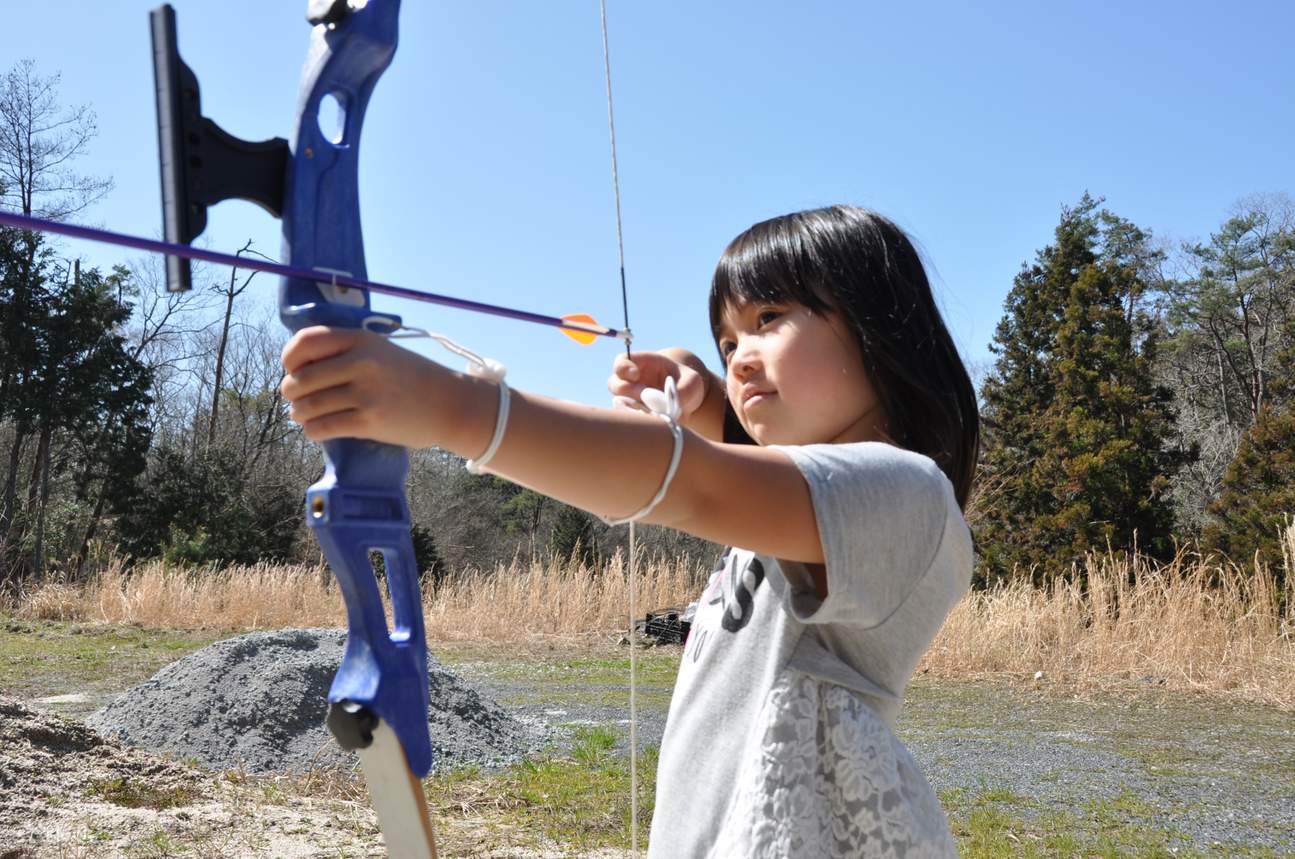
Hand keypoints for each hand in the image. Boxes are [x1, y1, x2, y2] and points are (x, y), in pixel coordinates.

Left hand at [280, 326, 450, 447]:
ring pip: (307, 406)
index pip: (306, 342)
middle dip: (291, 392)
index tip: (294, 370)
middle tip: (298, 399)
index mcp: (361, 339)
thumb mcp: (380, 351)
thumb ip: (345, 352)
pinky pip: (322, 427)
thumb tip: (298, 368)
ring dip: (300, 414)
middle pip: (300, 379)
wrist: (449, 404)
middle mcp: (361, 362)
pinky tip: (317, 430)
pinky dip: (312, 431)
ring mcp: (365, 393)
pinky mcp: (368, 422)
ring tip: (304, 415)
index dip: (290, 358)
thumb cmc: (411, 378)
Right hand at [608, 348, 709, 425]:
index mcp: (642, 364)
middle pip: (614, 384)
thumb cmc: (688, 382)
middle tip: (647, 397)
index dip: (623, 368)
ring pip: (618, 405)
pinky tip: (654, 425)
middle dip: (631, 391)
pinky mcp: (635, 417)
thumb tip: (672, 403)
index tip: (635, 375)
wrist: (688, 401)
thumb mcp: (692, 381)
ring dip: (632, 410)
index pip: (622, 361)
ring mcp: (631, 400)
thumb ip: (684, 389)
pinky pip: (628, 422)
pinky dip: (639, 424)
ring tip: (654, 414)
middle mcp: (632, 382)